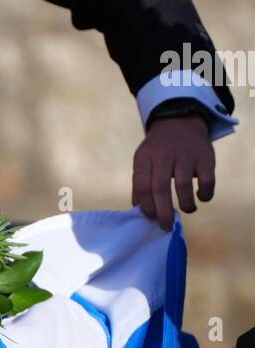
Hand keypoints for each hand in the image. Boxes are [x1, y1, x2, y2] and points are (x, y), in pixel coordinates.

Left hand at [131, 115, 214, 231]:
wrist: (180, 121)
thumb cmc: (159, 150)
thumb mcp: (144, 160)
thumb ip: (141, 183)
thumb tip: (141, 211)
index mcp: (144, 157)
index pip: (141, 185)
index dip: (146, 206)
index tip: (151, 217)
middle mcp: (164, 155)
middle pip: (160, 188)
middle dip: (163, 213)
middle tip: (166, 226)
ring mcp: (185, 154)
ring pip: (183, 185)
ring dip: (186, 204)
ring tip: (187, 210)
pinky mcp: (205, 156)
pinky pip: (206, 180)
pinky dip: (204, 194)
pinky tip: (201, 197)